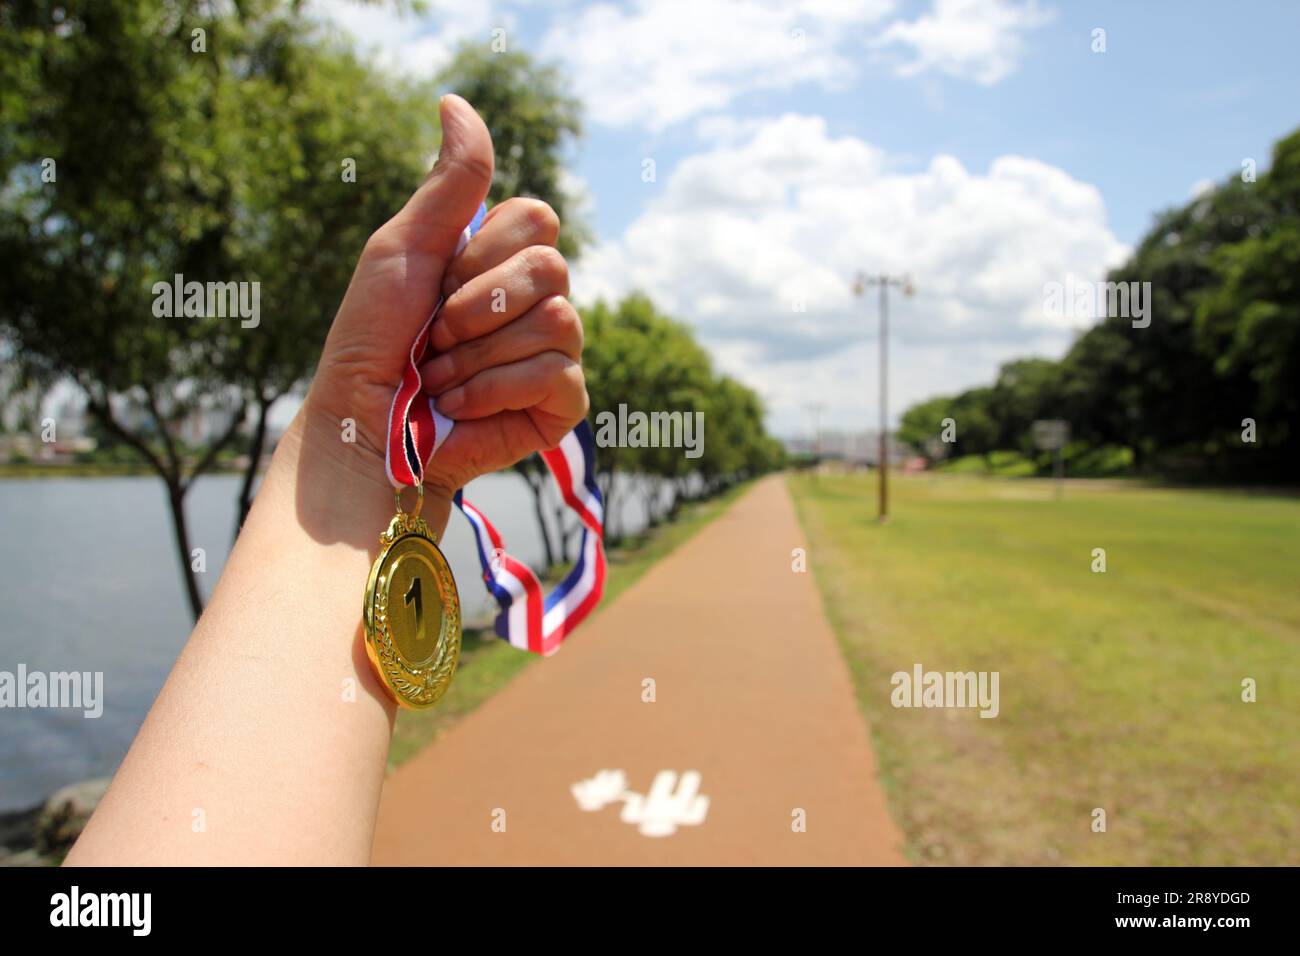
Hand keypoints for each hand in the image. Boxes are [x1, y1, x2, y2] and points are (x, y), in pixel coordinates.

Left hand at [303, 94, 587, 509]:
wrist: (364, 426)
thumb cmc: (374, 339)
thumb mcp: (405, 247)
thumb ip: (449, 182)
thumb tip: (456, 101)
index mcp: (504, 261)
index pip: (538, 221)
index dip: (482, 253)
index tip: (437, 283)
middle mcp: (537, 303)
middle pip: (553, 269)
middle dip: (477, 304)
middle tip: (437, 334)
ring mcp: (554, 354)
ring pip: (558, 321)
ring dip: (478, 354)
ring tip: (442, 377)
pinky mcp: (561, 405)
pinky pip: (556, 373)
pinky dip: (493, 390)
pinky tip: (459, 407)